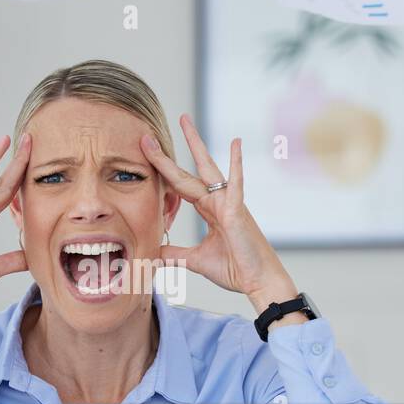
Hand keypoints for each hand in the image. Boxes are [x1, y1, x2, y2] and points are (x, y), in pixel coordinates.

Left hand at [140, 115, 302, 316]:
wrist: (257, 281)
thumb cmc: (234, 268)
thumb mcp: (195, 260)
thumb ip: (175, 253)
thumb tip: (153, 253)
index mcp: (208, 210)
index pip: (179, 186)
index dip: (162, 171)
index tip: (146, 156)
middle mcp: (217, 201)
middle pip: (187, 172)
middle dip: (167, 155)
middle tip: (148, 137)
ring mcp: (228, 203)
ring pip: (207, 170)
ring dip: (196, 145)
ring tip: (184, 121)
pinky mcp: (238, 211)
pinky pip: (236, 184)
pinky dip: (236, 164)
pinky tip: (236, 144)